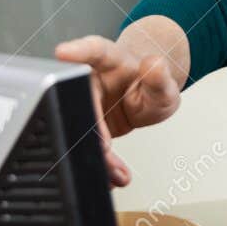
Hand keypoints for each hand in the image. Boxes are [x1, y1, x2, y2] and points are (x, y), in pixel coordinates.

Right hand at [54, 33, 181, 186]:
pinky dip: (99, 164)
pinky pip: (86, 145)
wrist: (143, 99)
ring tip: (113, 170)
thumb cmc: (149, 84)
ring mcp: (84, 103)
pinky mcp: (84, 126)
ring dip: (96, 152)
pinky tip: (109, 175)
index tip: (63, 52)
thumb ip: (160, 77)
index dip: (77, 50)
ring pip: (80, 126)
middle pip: (83, 99)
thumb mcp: (163, 83)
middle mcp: (89, 79)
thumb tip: (154, 64)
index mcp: (108, 60)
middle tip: (104, 147)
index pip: (92, 50)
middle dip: (91, 125)